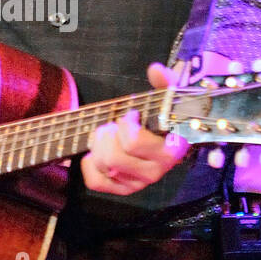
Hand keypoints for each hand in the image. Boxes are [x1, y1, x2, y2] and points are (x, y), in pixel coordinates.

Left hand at [80, 62, 188, 194]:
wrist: (165, 140)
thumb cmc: (163, 118)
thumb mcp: (167, 99)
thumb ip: (165, 83)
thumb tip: (155, 70)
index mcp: (170, 151)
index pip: (134, 142)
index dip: (125, 124)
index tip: (131, 115)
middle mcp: (156, 172)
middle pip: (113, 157)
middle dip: (107, 134)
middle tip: (113, 125)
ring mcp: (138, 184)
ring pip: (103, 166)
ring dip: (99, 145)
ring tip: (108, 136)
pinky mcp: (122, 189)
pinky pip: (94, 181)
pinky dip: (90, 164)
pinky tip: (98, 152)